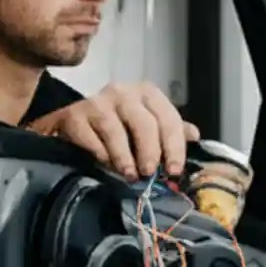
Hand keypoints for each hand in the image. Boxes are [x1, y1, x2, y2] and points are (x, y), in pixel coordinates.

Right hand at [26, 82, 200, 179]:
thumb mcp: (146, 125)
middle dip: (150, 151)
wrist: (71, 126)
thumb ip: (169, 130)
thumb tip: (194, 135)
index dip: (174, 147)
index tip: (174, 171)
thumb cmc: (117, 127)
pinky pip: (91, 138)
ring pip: (115, 130)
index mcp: (146, 93)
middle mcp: (122, 91)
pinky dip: (100, 154)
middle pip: (144, 123)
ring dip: (124, 157)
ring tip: (129, 175)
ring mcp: (96, 101)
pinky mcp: (74, 115)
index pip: (168, 118)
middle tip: (149, 174)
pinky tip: (105, 165)